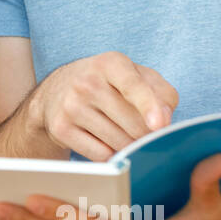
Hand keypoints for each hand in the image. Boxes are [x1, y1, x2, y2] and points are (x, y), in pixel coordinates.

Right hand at [26, 51, 179, 159]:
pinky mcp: (61, 129)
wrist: (56, 91)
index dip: (148, 106)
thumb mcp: (136, 75)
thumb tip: (164, 120)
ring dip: (131, 146)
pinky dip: (112, 155)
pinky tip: (107, 142)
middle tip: (145, 129)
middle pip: (134, 124)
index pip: (132, 86)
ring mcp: (72, 107)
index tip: (160, 124)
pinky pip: (101, 156)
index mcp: (110, 63)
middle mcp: (87, 83)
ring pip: (120, 143)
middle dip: (148, 134)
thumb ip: (162, 93)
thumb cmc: (107, 83)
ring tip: (124, 133)